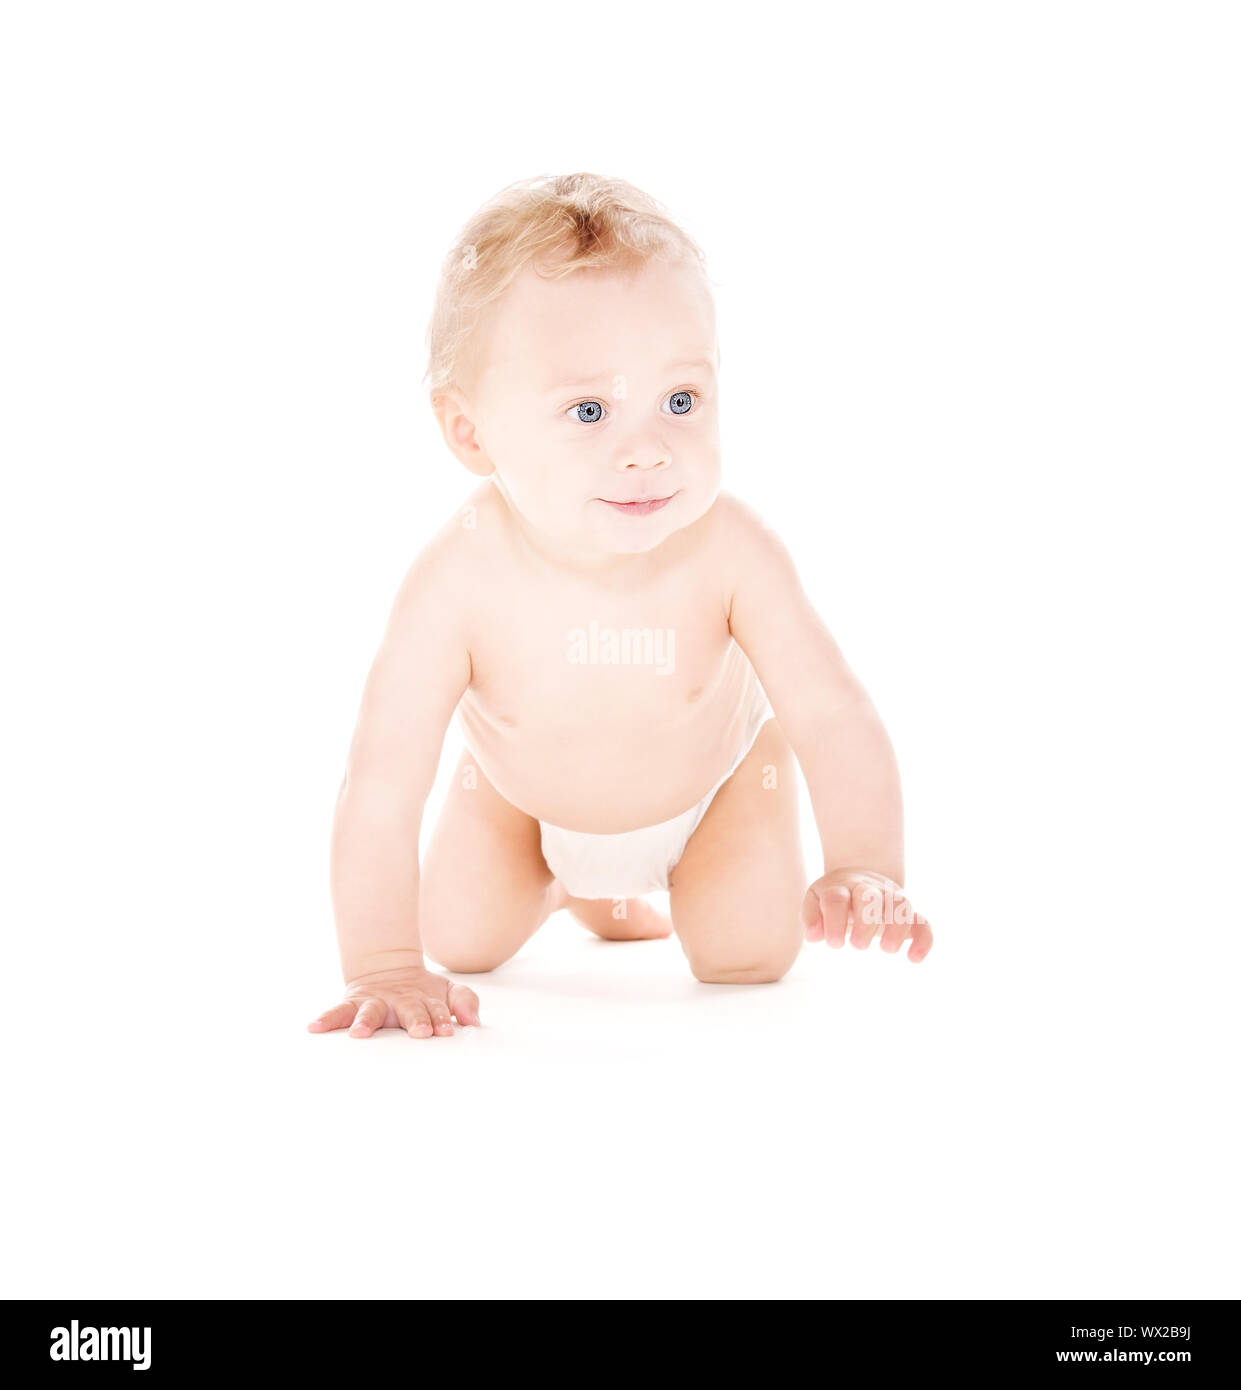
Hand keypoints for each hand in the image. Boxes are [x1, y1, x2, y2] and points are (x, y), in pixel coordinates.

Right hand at [308, 965, 481, 1039]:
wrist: (388, 968)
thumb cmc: (421, 991)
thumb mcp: (447, 990)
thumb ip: (464, 1001)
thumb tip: (473, 1021)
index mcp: (423, 1000)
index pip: (435, 1009)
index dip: (442, 1018)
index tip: (446, 1030)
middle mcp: (398, 1001)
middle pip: (409, 1010)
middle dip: (415, 1020)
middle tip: (420, 1031)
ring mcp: (374, 1002)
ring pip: (370, 1011)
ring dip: (365, 1022)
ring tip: (359, 1033)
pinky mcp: (352, 1004)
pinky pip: (337, 1012)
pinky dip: (326, 1019)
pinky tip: (314, 1027)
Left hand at [801, 868, 932, 961]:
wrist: (861, 877)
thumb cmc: (836, 898)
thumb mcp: (817, 902)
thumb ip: (812, 917)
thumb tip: (813, 936)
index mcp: (841, 887)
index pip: (836, 898)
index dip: (834, 920)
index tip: (834, 944)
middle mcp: (868, 889)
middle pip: (870, 897)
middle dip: (865, 921)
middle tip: (858, 946)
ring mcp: (890, 898)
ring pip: (900, 904)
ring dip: (896, 926)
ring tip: (887, 950)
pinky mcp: (909, 913)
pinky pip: (922, 922)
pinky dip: (923, 939)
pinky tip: (914, 958)